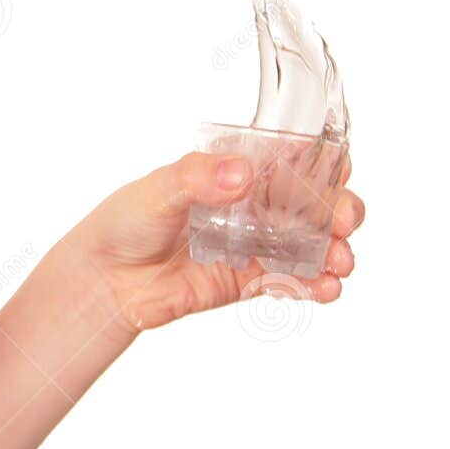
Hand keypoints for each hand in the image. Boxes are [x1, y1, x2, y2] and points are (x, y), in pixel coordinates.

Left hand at [61, 150, 364, 334]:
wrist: (105, 279)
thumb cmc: (125, 222)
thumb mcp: (158, 190)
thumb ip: (198, 179)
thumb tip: (241, 173)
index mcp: (234, 171)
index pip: (289, 159)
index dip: (322, 162)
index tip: (339, 168)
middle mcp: (251, 205)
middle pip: (311, 202)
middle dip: (338, 210)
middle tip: (345, 222)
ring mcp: (253, 243)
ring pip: (309, 243)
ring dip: (333, 251)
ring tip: (340, 263)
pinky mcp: (247, 280)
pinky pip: (290, 281)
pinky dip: (313, 285)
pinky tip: (325, 289)